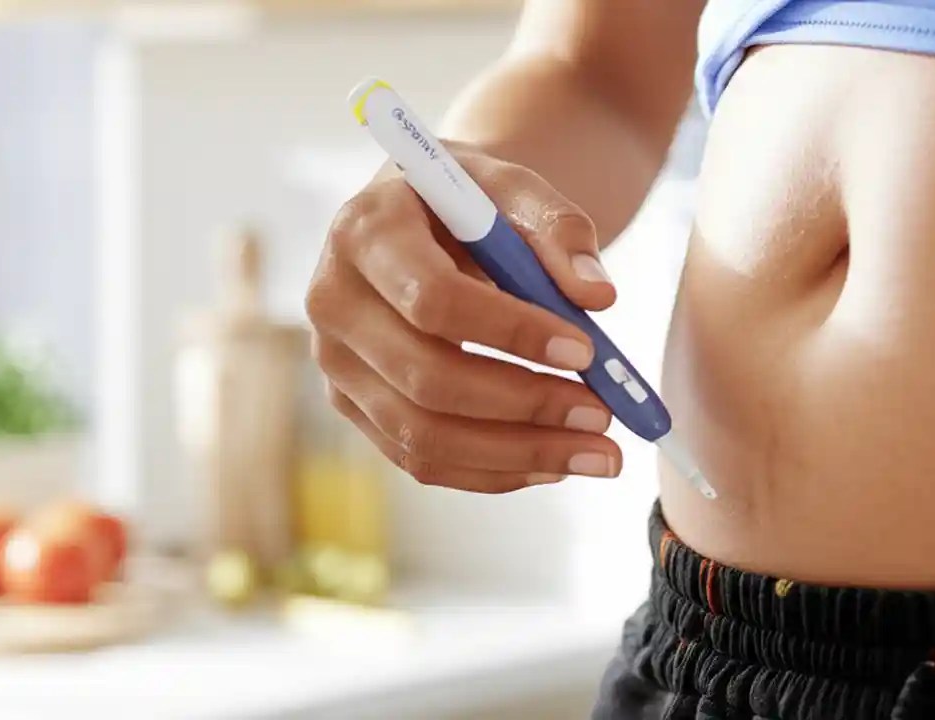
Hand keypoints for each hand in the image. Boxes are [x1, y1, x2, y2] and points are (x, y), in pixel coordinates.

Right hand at [306, 145, 622, 492]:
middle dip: (524, 405)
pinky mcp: (355, 407)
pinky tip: (555, 461)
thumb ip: (559, 231)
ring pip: (424, 435)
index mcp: (366, 231)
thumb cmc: (470, 204)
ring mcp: (336, 364)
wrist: (424, 222)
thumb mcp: (516, 190)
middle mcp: (333, 302)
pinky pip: (422, 460)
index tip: (584, 352)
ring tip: (597, 452)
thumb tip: (595, 298)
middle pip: (426, 378)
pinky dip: (495, 470)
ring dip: (519, 452)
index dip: (511, 332)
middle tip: (601, 414)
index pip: (433, 299)